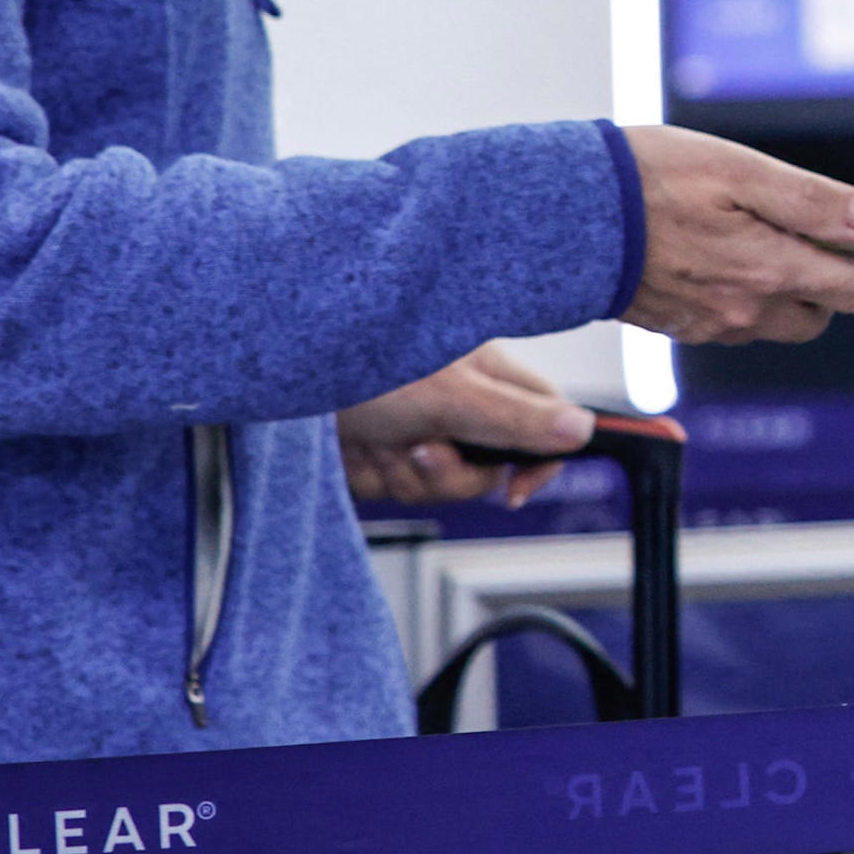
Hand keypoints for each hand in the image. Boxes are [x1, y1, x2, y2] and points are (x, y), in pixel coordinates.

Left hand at [339, 342, 592, 507]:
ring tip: (378, 439)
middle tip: (419, 446)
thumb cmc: (357, 362)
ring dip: (405, 473)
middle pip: (488, 467)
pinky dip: (372, 476)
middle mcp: (453, 397)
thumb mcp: (447, 395)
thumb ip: (516, 418)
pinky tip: (354, 448)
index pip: (544, 419)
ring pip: (438, 484)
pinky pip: (394, 489)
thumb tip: (584, 429)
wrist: (269, 380)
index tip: (515, 491)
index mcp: (485, 370)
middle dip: (450, 472)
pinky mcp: (377, 450)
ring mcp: (413, 425)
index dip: (538, 462)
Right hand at [623, 127, 853, 344]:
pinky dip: (743, 293)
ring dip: (788, 289)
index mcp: (769, 266)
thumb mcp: (738, 168)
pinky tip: (717, 254)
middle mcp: (746, 306)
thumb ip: (812, 200)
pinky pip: (734, 319)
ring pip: (778, 317)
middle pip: (820, 310)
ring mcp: (712, 322)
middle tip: (831, 243)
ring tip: (761, 238)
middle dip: (835, 284)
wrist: (563, 217)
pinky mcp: (680, 325)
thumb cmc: (646, 178)